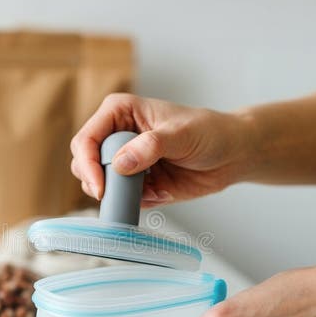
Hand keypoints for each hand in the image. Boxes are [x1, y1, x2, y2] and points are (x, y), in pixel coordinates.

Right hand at [70, 93, 250, 205]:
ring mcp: (124, 161)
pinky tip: (162, 192)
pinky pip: (121, 199)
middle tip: (124, 193)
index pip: (87, 139)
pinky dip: (137, 203)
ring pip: (98, 184)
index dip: (88, 164)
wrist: (231, 155)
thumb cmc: (209, 132)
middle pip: (84, 163)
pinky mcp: (135, 183)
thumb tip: (120, 164)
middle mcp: (116, 136)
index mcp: (119, 113)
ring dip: (120, 195)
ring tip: (152, 190)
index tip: (101, 187)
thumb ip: (150, 146)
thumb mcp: (181, 134)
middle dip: (99, 183)